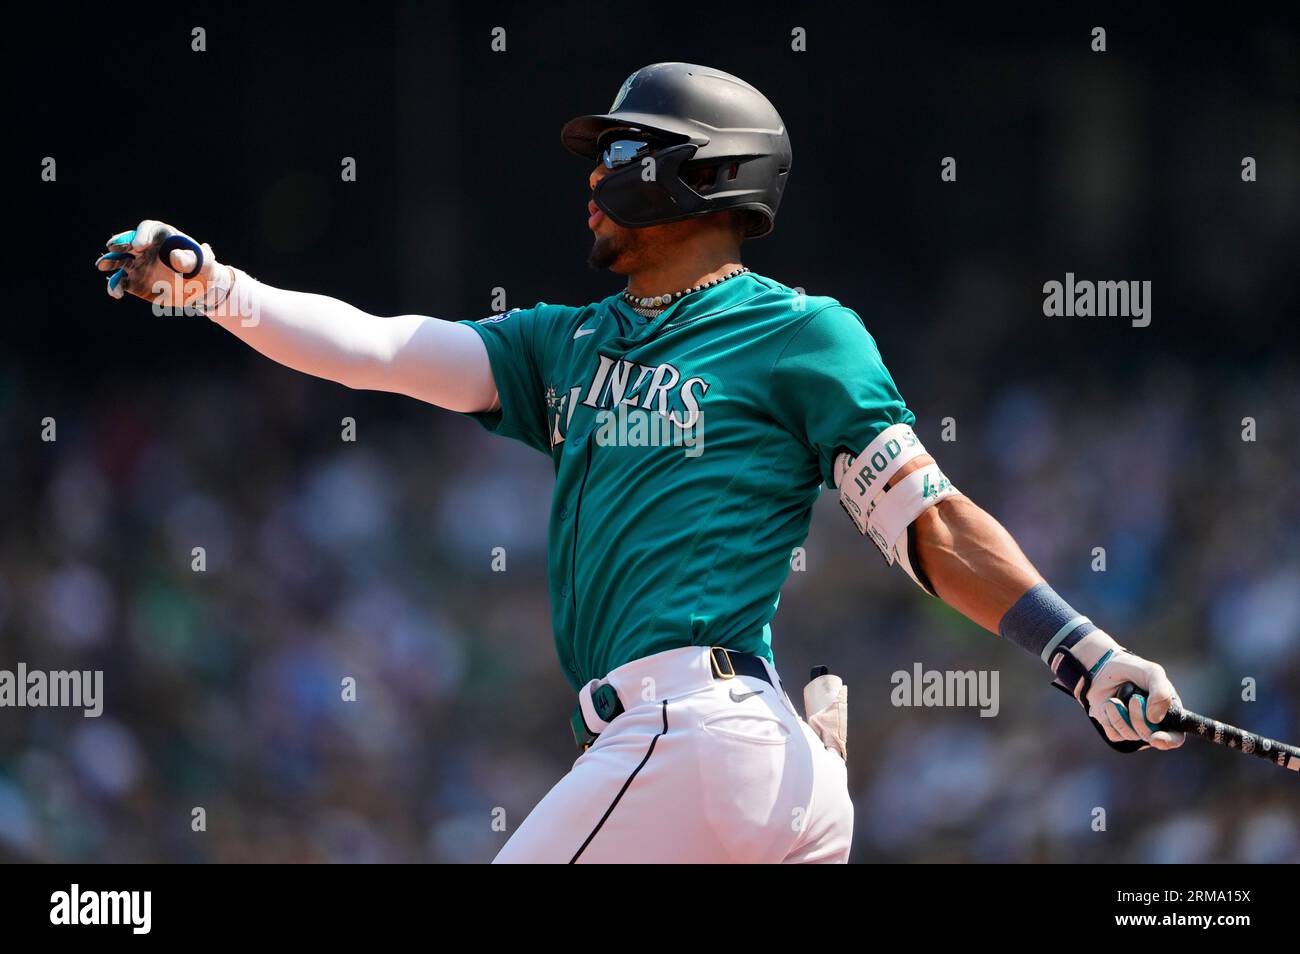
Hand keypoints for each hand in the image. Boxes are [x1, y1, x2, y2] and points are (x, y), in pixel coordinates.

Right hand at [95, 220, 226, 308]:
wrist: (202, 289)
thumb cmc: (204, 269)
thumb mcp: (206, 263)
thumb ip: (192, 259)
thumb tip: (174, 256)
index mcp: (163, 236)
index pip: (148, 228)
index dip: (142, 234)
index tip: (138, 244)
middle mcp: (146, 248)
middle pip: (128, 241)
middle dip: (119, 243)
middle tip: (113, 247)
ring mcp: (138, 265)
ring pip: (119, 261)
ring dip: (110, 262)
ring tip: (102, 265)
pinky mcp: (135, 282)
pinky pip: (121, 282)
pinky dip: (116, 286)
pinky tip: (116, 293)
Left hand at [1062, 630, 1185, 750]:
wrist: (1105, 667)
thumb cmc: (1134, 670)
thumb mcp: (1153, 673)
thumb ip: (1161, 693)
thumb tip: (1154, 719)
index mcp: (1169, 714)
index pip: (1175, 737)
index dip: (1168, 741)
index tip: (1156, 738)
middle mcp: (1153, 725)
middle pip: (1149, 736)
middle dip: (1139, 718)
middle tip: (1134, 699)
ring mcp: (1134, 729)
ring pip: (1131, 735)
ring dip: (1122, 716)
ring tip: (1116, 699)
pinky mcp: (1116, 730)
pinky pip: (1115, 734)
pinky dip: (1110, 718)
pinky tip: (1109, 704)